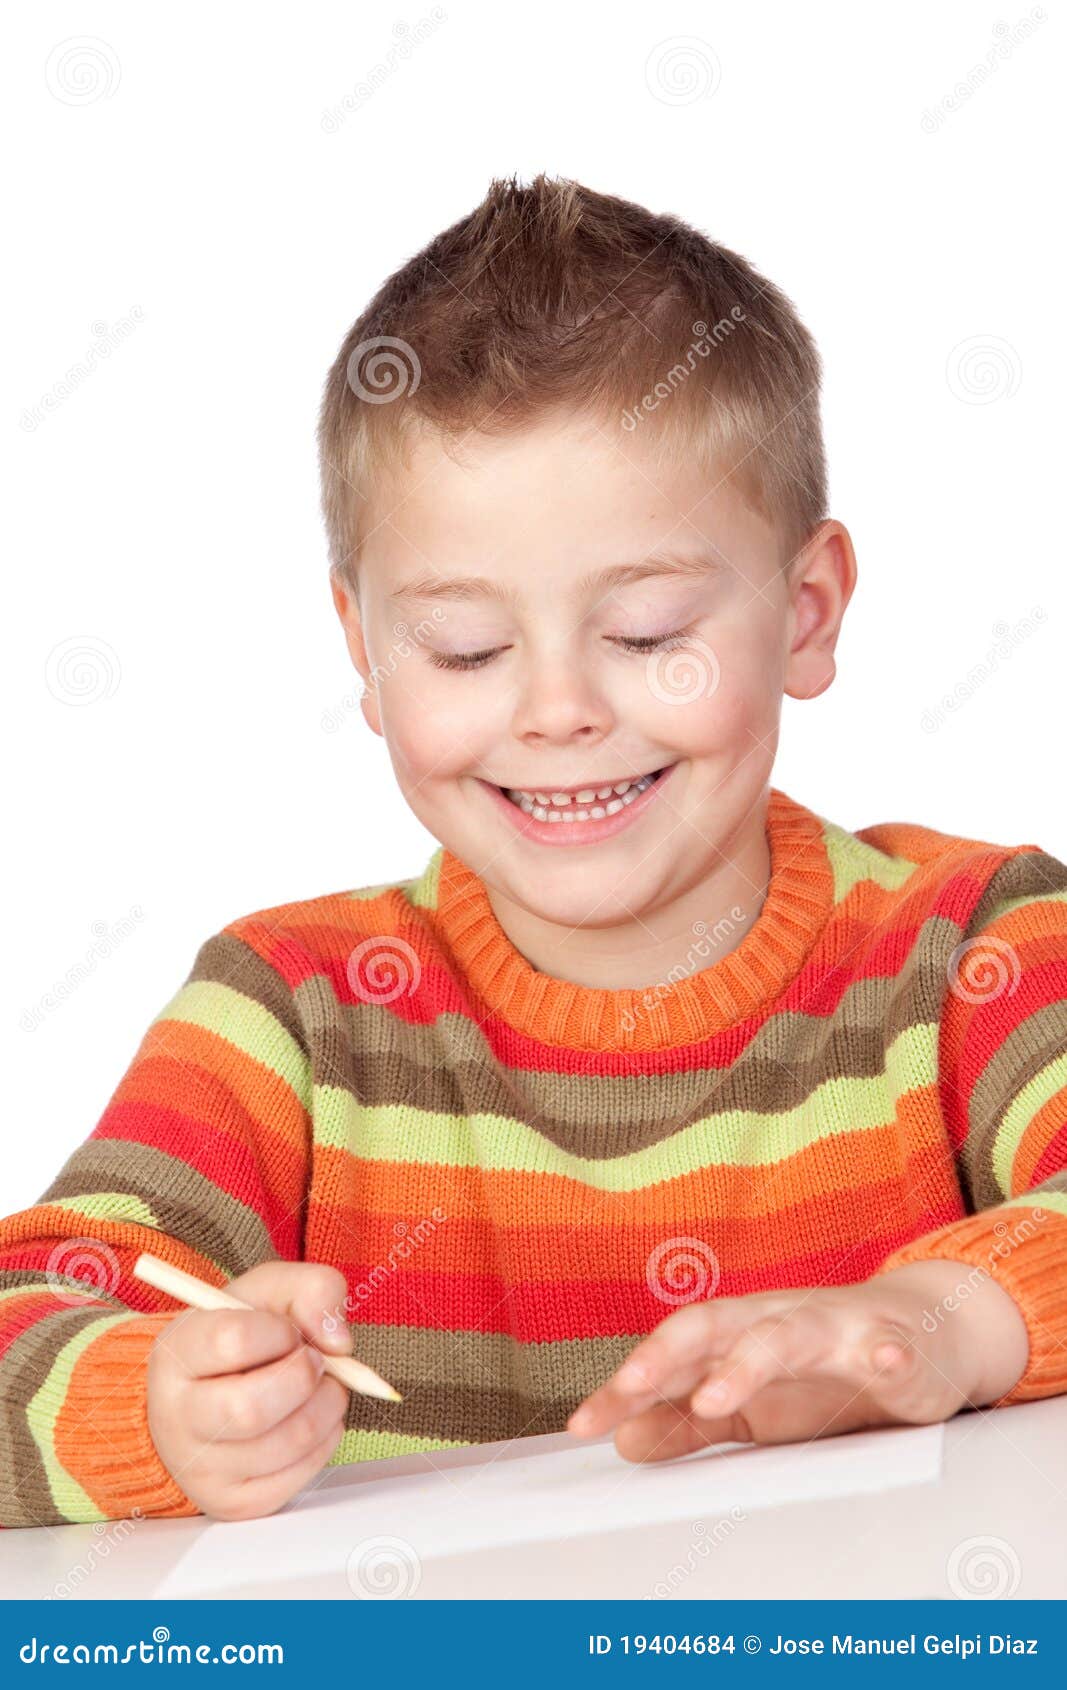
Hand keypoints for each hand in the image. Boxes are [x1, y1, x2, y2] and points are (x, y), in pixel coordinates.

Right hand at [146, 1262, 355, 1520]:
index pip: (232, 1341)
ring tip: (321, 1386)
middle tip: (315, 1361)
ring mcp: (202, 1467)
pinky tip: (311, 1418)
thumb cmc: (238, 1338)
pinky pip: (298, 1475)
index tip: (289, 1330)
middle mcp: (177, 1416)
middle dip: (305, 1377)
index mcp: (176, 1354)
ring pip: (286, 1443)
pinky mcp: (234, 1501)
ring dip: (327, 1407)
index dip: (279, 1332)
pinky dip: (325, 1441)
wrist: (203, 1397)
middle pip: (251, 1409)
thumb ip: (311, 1289)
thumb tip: (339, 1340)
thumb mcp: (266, 1293)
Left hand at [566, 1260, 1028, 1462]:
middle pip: (715, 1326)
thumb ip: (689, 1422)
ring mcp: (836, 1329)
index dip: (628, 1382)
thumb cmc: (827, 1372)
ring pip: (787, 1333)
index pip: (673, 1351)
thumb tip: (624, 1438)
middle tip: (631, 1388)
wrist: (925, 1334)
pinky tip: (885, 1361)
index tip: (583, 1423)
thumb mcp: (751, 1405)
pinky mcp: (895, 1345)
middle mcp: (778, 1321)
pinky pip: (891, 1345)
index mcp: (740, 1334)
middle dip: (669, 1354)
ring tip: (713, 1397)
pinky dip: (888, 1350)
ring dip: (749, 1362)